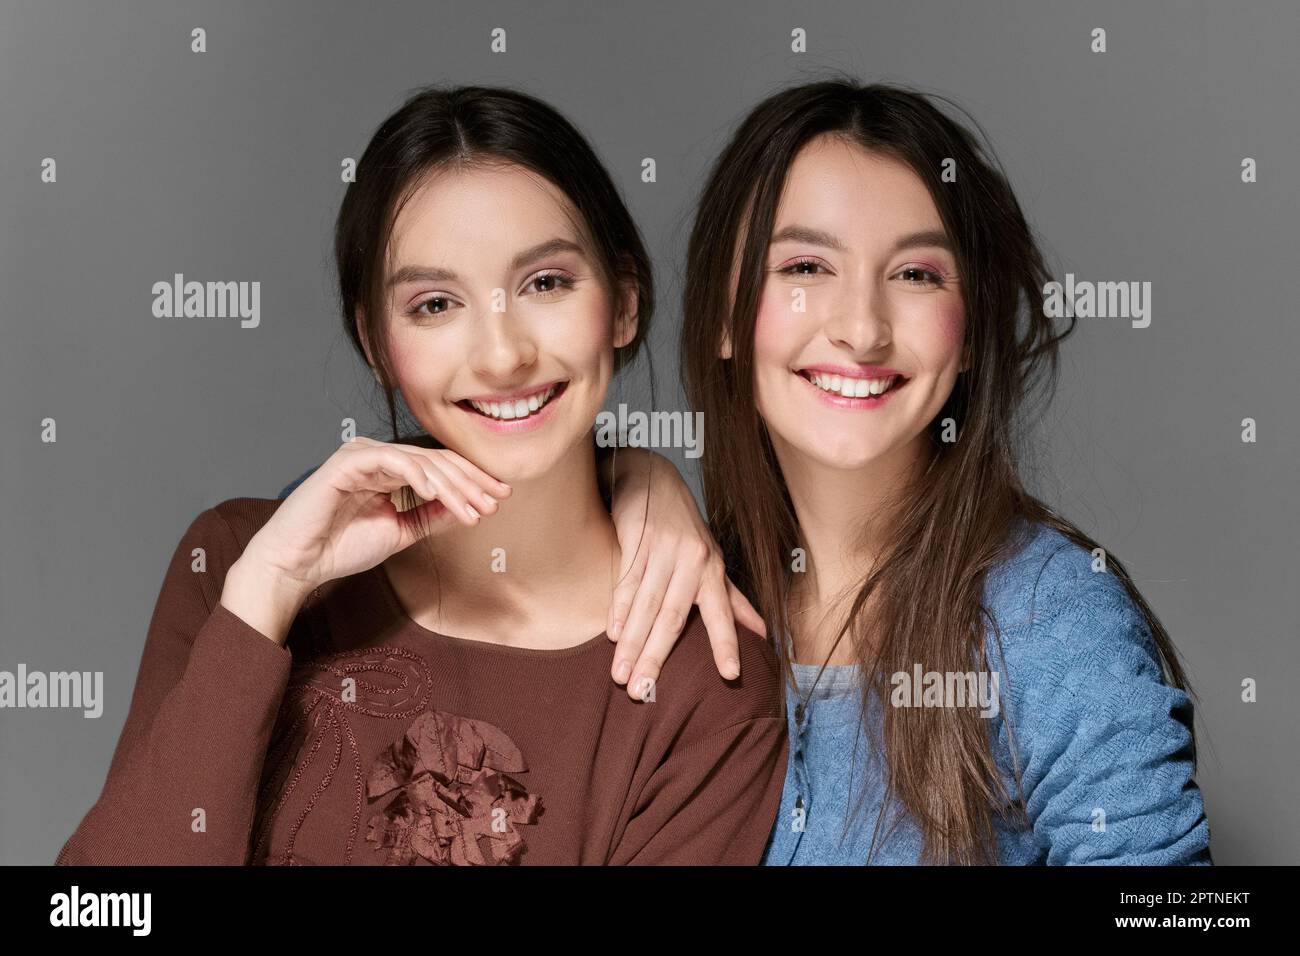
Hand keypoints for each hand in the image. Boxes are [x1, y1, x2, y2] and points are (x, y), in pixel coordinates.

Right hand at [238, 436, 509, 598]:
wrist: (300, 563)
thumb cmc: (341, 547)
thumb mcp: (401, 531)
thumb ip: (431, 517)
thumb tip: (469, 507)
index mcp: (390, 470)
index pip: (440, 468)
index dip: (472, 481)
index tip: (500, 498)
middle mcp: (378, 456)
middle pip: (436, 461)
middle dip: (470, 481)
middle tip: (497, 499)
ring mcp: (362, 455)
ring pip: (420, 460)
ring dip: (451, 485)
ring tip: (473, 506)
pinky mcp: (347, 461)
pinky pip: (391, 460)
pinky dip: (417, 475)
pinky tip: (437, 492)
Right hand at [603, 448, 766, 698]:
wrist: (652, 479)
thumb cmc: (686, 529)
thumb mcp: (713, 560)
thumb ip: (733, 599)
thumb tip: (763, 632)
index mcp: (712, 570)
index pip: (721, 613)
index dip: (727, 643)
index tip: (731, 675)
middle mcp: (692, 561)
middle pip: (673, 617)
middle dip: (657, 657)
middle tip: (643, 692)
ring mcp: (664, 550)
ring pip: (646, 604)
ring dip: (632, 642)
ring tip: (621, 675)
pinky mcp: (637, 539)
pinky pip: (626, 579)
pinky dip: (618, 608)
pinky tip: (612, 634)